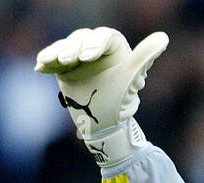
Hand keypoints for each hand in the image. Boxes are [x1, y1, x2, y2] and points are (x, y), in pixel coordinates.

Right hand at [36, 27, 167, 163]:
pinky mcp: (64, 66)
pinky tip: (40, 67)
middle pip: (82, 39)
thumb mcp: (132, 78)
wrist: (104, 124)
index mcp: (114, 47)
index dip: (95, 44)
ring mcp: (78, 55)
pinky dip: (47, 61)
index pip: (104, 37)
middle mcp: (96, 47)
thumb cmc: (121, 101)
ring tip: (50, 62)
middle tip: (67, 60)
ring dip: (57, 52)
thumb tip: (163, 38)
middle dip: (73, 48)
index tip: (87, 57)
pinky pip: (54, 57)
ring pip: (66, 46)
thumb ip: (145, 57)